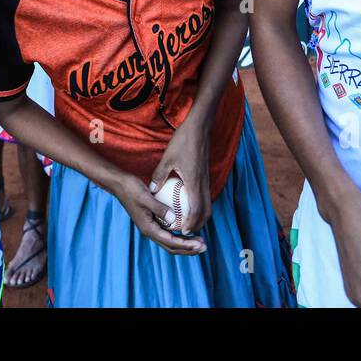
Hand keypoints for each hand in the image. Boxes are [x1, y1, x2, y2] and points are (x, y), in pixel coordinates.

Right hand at [111, 174, 205, 255]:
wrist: (119, 184)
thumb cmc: (131, 189)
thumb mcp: (146, 197)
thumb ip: (160, 209)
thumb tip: (174, 219)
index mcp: (148, 229)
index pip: (171, 242)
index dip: (186, 245)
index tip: (200, 244)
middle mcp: (150, 231)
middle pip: (172, 246)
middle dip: (188, 249)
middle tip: (204, 246)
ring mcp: (151, 227)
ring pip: (170, 241)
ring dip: (185, 243)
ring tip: (199, 241)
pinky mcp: (152, 221)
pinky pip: (168, 231)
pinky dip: (179, 233)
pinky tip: (188, 228)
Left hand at [150, 119, 211, 233]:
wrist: (200, 128)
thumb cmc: (183, 141)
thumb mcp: (167, 158)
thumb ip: (160, 176)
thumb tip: (153, 190)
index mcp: (194, 182)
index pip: (196, 210)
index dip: (191, 223)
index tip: (184, 232)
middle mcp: (203, 183)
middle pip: (206, 211)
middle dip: (198, 224)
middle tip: (187, 232)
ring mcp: (206, 179)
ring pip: (207, 204)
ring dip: (200, 216)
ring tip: (189, 222)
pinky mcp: (206, 175)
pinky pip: (205, 195)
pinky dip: (200, 205)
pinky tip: (188, 204)